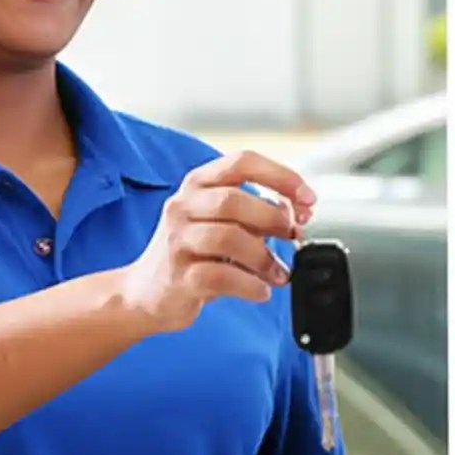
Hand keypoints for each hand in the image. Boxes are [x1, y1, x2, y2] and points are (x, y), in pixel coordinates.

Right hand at [119, 151, 315, 334]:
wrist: (145, 292)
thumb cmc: (192, 252)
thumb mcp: (221, 222)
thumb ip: (256, 213)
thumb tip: (297, 212)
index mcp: (198, 184)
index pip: (242, 162)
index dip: (281, 176)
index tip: (308, 198)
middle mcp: (183, 206)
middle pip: (235, 200)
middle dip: (274, 218)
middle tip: (293, 235)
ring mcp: (177, 241)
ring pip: (228, 238)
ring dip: (264, 257)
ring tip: (279, 271)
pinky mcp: (178, 276)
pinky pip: (222, 277)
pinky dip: (251, 285)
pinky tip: (261, 291)